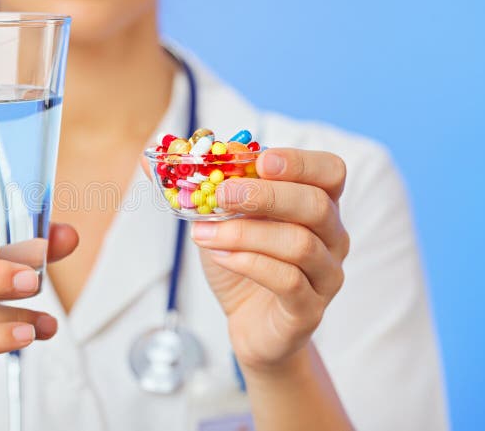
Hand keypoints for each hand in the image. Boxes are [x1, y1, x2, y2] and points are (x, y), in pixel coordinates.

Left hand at [191, 149, 349, 374]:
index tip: (260, 160)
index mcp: (318, 204)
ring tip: (203, 233)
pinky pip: (288, 281)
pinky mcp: (310, 309)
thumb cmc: (242, 264)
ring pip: (299, 243)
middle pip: (315, 204)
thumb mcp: (219, 221)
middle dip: (264, 195)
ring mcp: (326, 274)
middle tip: (221, 195)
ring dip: (244, 233)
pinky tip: (220, 257)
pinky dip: (249, 263)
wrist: (250, 325)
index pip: (329, 172)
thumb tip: (152, 158)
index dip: (299, 162)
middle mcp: (332, 237)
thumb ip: (196, 188)